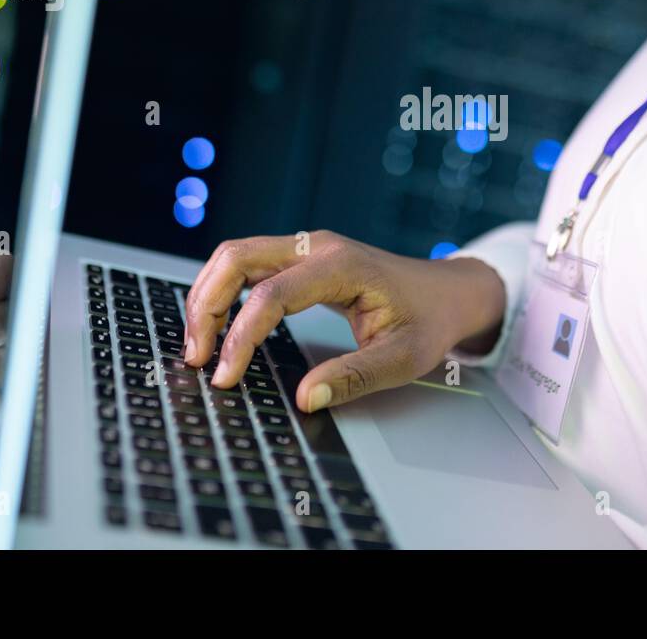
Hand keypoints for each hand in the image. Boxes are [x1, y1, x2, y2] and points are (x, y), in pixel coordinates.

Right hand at [185, 231, 505, 412]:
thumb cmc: (429, 320)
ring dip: (209, 295)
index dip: (241, 337)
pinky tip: (218, 324)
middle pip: (237, 257)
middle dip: (206, 305)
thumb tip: (306, 399)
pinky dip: (224, 291)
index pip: (271, 296)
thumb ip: (354, 377)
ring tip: (199, 344)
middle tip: (196, 355)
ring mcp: (309, 248)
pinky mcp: (304, 258)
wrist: (449, 292)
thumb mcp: (403, 358)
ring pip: (236, 256)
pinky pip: (250, 265)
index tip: (226, 377)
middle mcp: (319, 247)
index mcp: (342, 266)